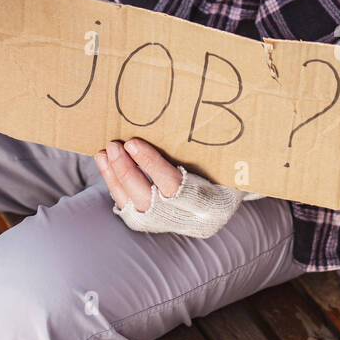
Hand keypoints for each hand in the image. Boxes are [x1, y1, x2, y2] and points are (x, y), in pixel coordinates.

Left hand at [95, 137, 244, 238]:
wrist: (235, 191)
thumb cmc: (233, 165)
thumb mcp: (227, 156)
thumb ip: (206, 144)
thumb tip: (180, 111)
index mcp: (217, 205)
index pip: (176, 188)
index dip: (151, 166)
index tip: (132, 142)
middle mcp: (196, 224)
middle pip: (151, 203)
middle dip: (127, 172)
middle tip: (114, 146)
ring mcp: (177, 228)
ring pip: (136, 210)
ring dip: (116, 180)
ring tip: (104, 153)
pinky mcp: (160, 227)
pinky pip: (131, 211)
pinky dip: (117, 188)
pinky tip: (108, 166)